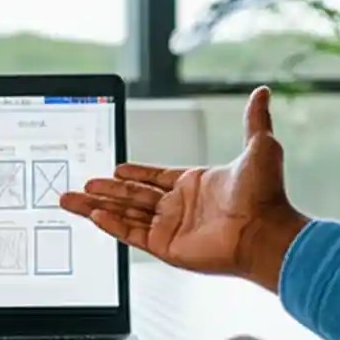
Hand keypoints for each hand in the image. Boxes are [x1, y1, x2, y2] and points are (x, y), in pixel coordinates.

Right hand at [61, 87, 309, 291]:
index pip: (156, 177)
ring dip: (97, 206)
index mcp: (196, 185)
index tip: (116, 167)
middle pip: (133, 195)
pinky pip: (132, 233)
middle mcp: (181, 207)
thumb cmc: (268, 196)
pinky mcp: (167, 247)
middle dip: (105, 190)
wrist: (267, 233)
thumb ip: (254, 119)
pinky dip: (111, 224)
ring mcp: (172, 227)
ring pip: (125, 213)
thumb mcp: (260, 146)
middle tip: (82, 184)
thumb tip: (262, 92)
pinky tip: (93, 214)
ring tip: (71, 199)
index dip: (136, 172)